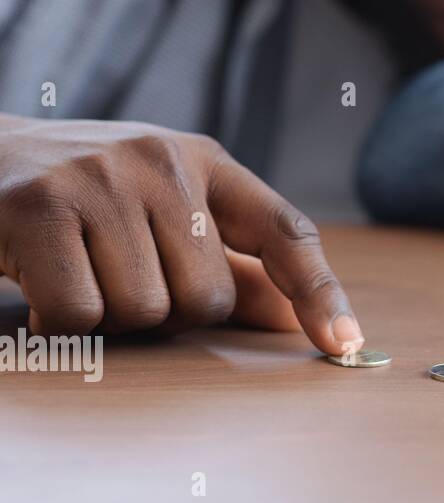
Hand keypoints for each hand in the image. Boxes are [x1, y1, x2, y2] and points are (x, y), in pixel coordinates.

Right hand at [0, 115, 362, 353]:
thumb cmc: (81, 200)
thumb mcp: (162, 215)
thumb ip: (229, 263)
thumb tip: (297, 320)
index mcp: (204, 160)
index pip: (285, 230)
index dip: (320, 291)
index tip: (345, 342)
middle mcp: (161, 160)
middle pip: (208, 298)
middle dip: (164, 311)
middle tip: (115, 273)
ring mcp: (100, 179)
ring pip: (146, 312)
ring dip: (109, 318)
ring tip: (77, 271)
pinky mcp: (39, 207)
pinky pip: (82, 316)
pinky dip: (58, 322)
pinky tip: (40, 283)